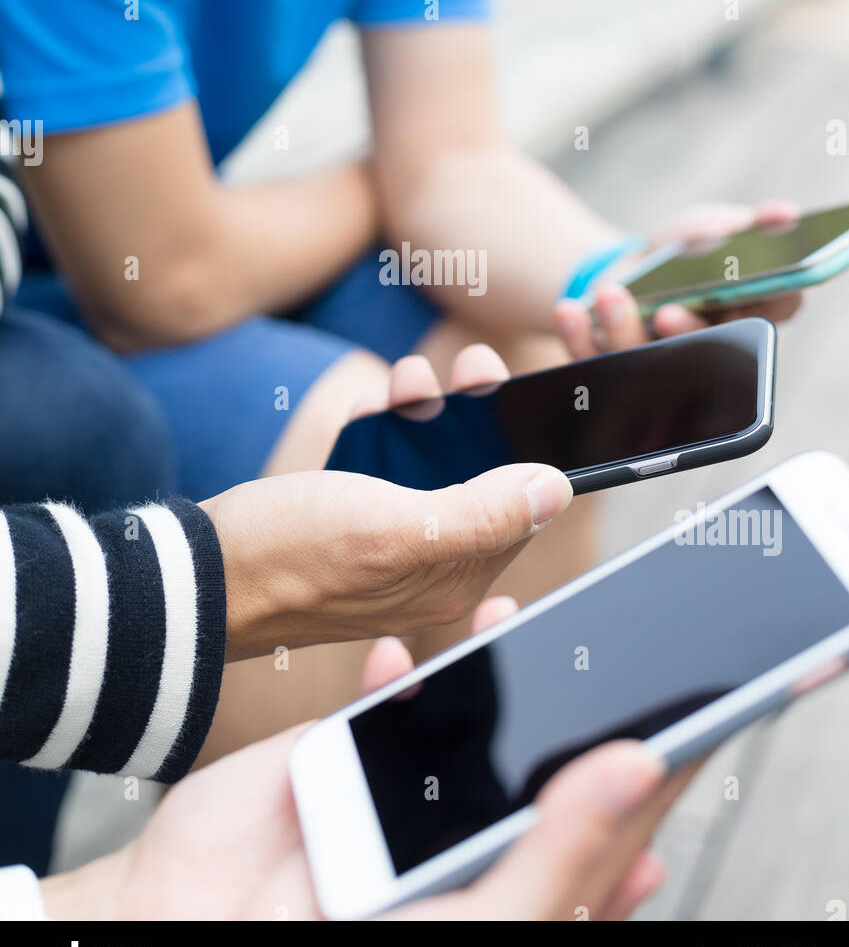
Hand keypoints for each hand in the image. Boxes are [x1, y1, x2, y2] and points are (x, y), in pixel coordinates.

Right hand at [42, 599, 690, 921]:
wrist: (182, 934)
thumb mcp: (477, 925)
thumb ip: (558, 859)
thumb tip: (636, 773)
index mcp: (518, 887)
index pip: (611, 825)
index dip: (658, 766)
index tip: (705, 699)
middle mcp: (473, 840)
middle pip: (548, 757)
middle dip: (580, 697)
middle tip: (623, 631)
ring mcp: (411, 796)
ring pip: (476, 716)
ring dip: (497, 664)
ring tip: (517, 617)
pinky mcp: (349, 759)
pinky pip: (389, 701)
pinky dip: (400, 672)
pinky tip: (403, 655)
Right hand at [201, 345, 572, 659]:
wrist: (195, 575)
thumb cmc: (293, 554)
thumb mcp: (399, 529)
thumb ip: (482, 512)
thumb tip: (555, 491)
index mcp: (451, 580)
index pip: (520, 514)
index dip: (524, 451)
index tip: (522, 395)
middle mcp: (424, 570)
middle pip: (476, 483)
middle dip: (475, 421)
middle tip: (471, 366)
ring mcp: (382, 547)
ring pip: (427, 469)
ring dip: (425, 416)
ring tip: (406, 380)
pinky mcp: (344, 526)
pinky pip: (382, 472)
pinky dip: (381, 433)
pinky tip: (369, 406)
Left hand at [554, 199, 802, 358]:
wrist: (626, 274)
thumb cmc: (680, 255)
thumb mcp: (710, 229)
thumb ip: (744, 224)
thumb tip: (784, 213)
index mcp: (747, 318)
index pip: (768, 320)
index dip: (762, 307)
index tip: (745, 289)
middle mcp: (707, 352)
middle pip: (705, 354)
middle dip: (686, 333)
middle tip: (668, 312)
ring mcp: (656, 368)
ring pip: (643, 365)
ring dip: (626, 330)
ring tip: (611, 294)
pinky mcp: (609, 372)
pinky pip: (591, 362)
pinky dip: (578, 335)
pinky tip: (568, 309)